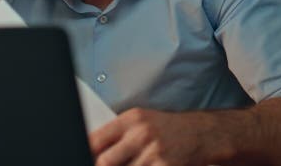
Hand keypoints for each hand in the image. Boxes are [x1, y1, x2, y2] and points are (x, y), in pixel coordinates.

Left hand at [89, 108, 227, 165]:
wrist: (202, 133)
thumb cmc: (166, 128)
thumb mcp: (140, 121)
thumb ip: (116, 135)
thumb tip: (91, 152)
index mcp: (130, 120)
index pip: (95, 140)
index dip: (86, 153)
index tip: (79, 157)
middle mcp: (141, 134)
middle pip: (105, 162)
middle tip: (102, 165)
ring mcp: (154, 153)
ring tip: (129, 164)